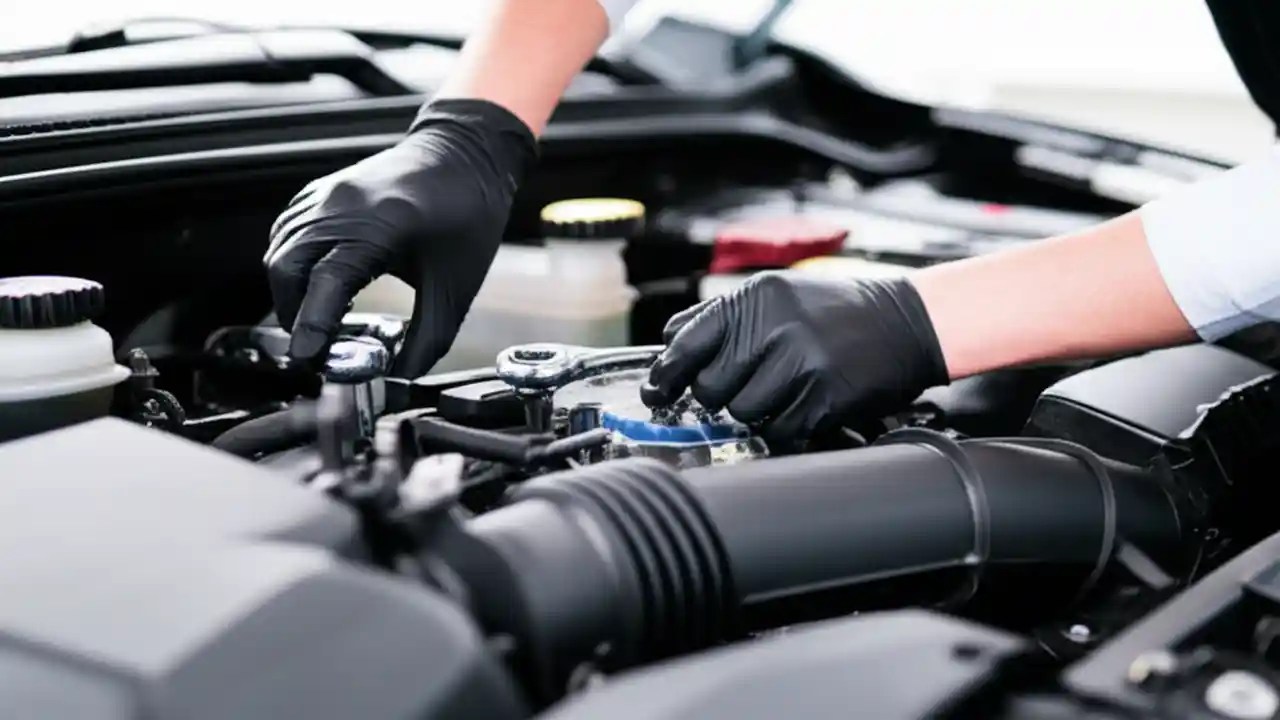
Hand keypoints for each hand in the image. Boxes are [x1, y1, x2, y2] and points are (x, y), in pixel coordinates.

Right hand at [264, 99, 536, 377]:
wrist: (467, 153)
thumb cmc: (469, 215)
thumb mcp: (455, 288)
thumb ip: (426, 341)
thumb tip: (400, 380)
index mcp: (379, 225)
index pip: (326, 282)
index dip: (311, 326)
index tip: (307, 360)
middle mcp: (342, 204)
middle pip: (287, 268)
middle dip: (294, 314)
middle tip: (315, 347)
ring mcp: (327, 193)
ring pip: (280, 250)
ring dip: (290, 291)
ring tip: (318, 321)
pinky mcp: (322, 190)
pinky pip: (288, 232)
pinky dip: (292, 264)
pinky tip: (317, 286)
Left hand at [643, 272, 948, 445]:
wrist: (905, 322)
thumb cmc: (835, 312)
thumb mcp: (775, 293)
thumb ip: (720, 315)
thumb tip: (670, 342)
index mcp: (754, 298)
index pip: (686, 342)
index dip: (665, 375)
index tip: (657, 393)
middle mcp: (774, 326)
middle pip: (711, 387)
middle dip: (719, 396)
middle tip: (743, 387)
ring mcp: (801, 363)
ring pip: (742, 413)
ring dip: (755, 413)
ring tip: (780, 393)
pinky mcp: (824, 397)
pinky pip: (780, 431)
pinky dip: (784, 429)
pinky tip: (800, 408)